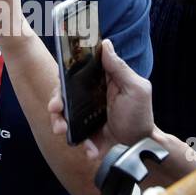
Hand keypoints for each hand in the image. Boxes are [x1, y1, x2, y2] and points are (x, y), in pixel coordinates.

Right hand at [48, 39, 153, 160]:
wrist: (140, 146)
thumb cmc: (140, 115)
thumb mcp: (135, 89)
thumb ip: (119, 68)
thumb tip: (105, 44)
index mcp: (101, 83)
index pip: (77, 73)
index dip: (64, 75)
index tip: (59, 81)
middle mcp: (89, 97)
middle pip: (64, 94)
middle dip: (56, 102)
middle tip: (55, 109)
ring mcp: (85, 116)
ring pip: (63, 115)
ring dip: (59, 122)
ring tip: (62, 130)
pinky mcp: (85, 134)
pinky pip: (74, 136)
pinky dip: (80, 143)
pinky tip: (91, 150)